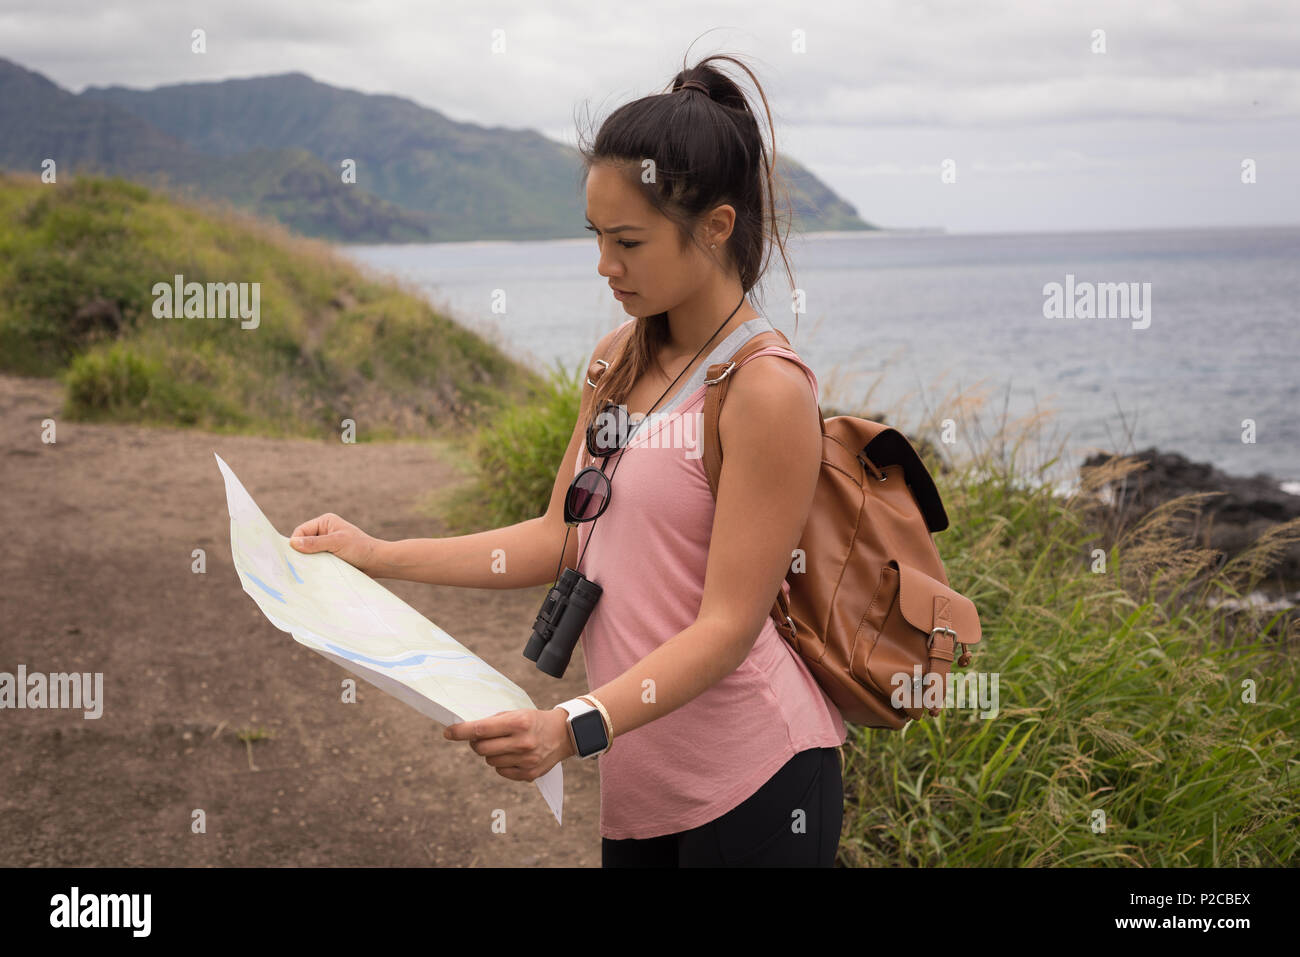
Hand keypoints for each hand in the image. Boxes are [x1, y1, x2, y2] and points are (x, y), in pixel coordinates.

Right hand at [289, 512, 381, 575]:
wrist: (377, 562)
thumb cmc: (360, 548)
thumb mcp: (336, 543)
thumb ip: (315, 543)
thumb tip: (293, 543)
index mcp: (325, 522)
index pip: (301, 531)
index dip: (296, 543)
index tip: (294, 557)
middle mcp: (324, 532)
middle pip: (303, 543)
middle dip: (302, 553)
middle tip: (300, 566)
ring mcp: (326, 545)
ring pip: (308, 553)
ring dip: (309, 561)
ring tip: (311, 570)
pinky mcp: (330, 556)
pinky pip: (316, 561)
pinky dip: (315, 566)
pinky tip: (316, 573)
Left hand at [443, 708, 575, 781]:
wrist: (564, 734)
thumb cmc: (534, 721)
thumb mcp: (517, 713)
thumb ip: (493, 722)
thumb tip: (467, 731)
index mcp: (519, 723)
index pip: (481, 729)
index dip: (461, 731)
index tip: (448, 732)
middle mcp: (522, 742)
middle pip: (481, 748)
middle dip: (475, 743)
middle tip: (480, 737)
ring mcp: (526, 760)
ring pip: (490, 761)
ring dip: (490, 753)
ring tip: (504, 745)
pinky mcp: (528, 774)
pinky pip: (501, 771)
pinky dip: (501, 764)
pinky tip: (512, 755)